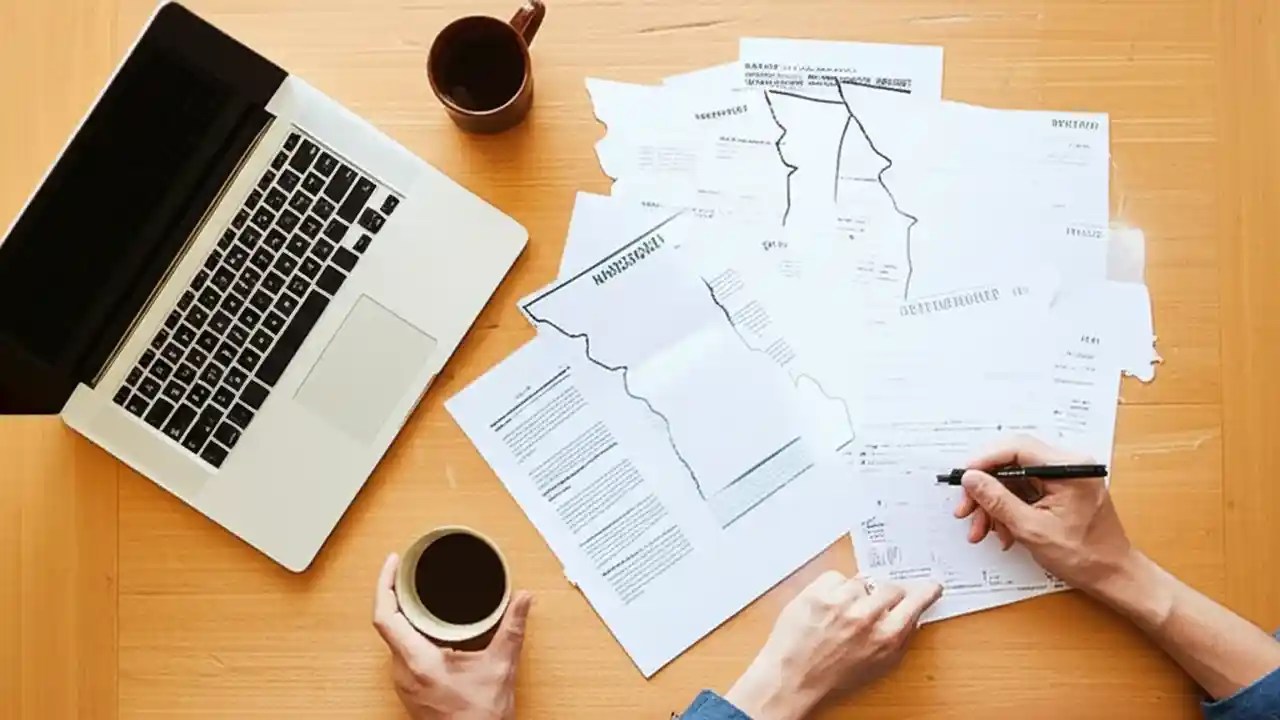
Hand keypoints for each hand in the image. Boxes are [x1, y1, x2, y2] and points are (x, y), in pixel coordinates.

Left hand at [372, 553, 532, 719]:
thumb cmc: (480, 718)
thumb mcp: (500, 667)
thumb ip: (512, 629)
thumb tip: (523, 599)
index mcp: (418, 662)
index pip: (385, 617)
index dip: (384, 585)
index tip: (393, 563)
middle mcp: (403, 671)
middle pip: (386, 623)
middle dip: (392, 592)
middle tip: (404, 570)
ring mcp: (403, 682)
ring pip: (392, 638)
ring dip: (399, 613)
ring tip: (412, 591)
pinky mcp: (410, 688)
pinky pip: (400, 651)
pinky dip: (407, 631)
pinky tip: (422, 624)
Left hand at [725, 571, 941, 719]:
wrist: (792, 676)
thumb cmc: (831, 675)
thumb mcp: (876, 664)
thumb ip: (896, 639)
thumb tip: (911, 617)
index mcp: (885, 637)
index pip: (915, 603)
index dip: (924, 592)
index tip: (930, 586)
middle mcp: (866, 617)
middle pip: (890, 587)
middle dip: (885, 593)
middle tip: (874, 601)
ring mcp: (841, 602)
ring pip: (860, 581)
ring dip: (854, 593)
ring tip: (840, 613)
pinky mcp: (818, 593)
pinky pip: (835, 576)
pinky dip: (832, 587)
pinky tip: (826, 605)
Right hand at [953, 434, 1133, 593]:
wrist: (1113, 575)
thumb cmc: (1085, 557)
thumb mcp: (1033, 530)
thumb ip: (998, 500)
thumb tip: (971, 478)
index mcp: (1070, 469)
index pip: (1017, 448)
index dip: (984, 461)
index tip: (963, 478)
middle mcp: (1069, 465)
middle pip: (1012, 462)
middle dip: (985, 488)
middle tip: (966, 510)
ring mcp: (1065, 477)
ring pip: (1014, 479)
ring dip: (994, 503)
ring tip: (981, 529)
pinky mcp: (1060, 489)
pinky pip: (1024, 490)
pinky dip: (1008, 508)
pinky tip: (1001, 530)